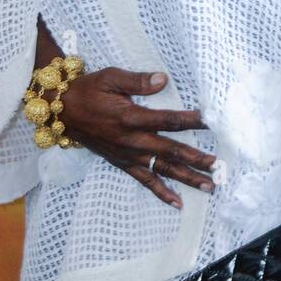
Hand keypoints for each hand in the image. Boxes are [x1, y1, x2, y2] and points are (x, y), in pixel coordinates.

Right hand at [54, 66, 215, 208]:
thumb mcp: (111, 77)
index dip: (191, 120)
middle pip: (170, 151)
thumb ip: (138, 80)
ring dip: (187, 178)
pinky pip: (144, 180)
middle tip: (218, 167)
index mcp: (130, 118)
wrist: (61, 111)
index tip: (212, 121)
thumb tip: (163, 80)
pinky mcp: (122, 163)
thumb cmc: (88, 90)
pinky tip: (178, 202)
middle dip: (196, 159)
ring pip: (162, 169)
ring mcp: (127, 155)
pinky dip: (161, 192)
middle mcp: (131, 141)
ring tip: (209, 186)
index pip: (168, 120)